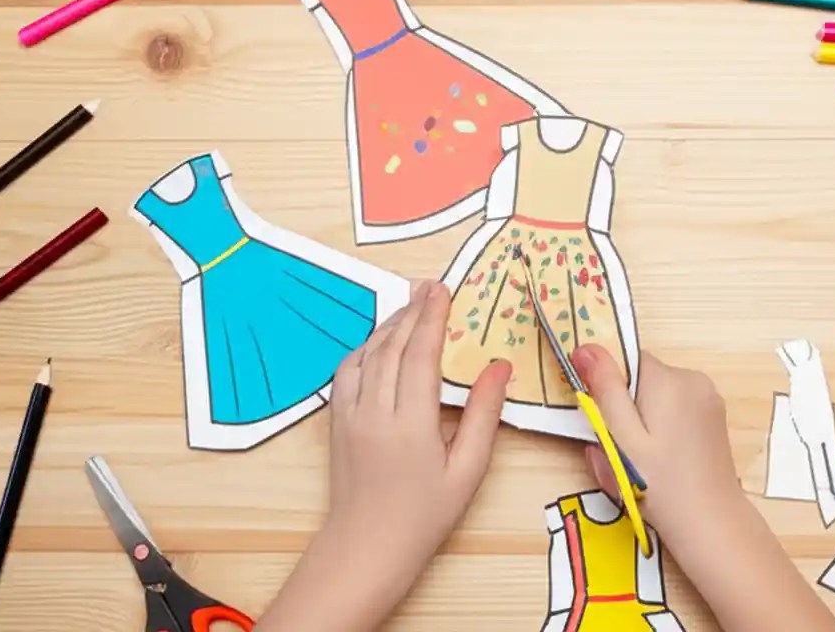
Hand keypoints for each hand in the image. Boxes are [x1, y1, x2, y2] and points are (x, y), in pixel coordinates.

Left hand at [255, 281, 510, 631]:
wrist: (366, 547)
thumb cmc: (424, 516)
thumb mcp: (467, 471)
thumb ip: (484, 415)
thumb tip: (499, 367)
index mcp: (411, 425)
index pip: (421, 356)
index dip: (433, 319)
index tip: (444, 290)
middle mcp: (375, 413)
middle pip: (392, 347)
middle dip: (412, 312)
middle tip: (431, 286)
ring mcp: (349, 416)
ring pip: (366, 355)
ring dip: (388, 326)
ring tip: (410, 305)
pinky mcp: (335, 423)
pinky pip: (347, 372)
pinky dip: (365, 348)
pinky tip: (380, 341)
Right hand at [572, 344, 834, 631]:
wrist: (710, 523)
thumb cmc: (658, 484)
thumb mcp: (621, 437)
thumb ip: (605, 389)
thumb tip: (585, 347)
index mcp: (669, 380)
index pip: (626, 361)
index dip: (610, 388)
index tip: (606, 422)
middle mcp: (694, 378)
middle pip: (643, 378)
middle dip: (627, 406)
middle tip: (623, 449)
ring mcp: (709, 397)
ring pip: (660, 394)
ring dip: (645, 417)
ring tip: (645, 458)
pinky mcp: (715, 416)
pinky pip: (678, 407)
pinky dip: (665, 425)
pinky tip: (665, 458)